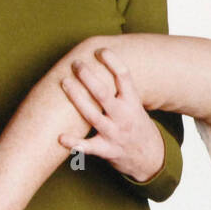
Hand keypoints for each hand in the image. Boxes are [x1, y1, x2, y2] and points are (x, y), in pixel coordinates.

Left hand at [57, 47, 165, 181]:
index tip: (100, 50)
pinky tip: (60, 137)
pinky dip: (74, 143)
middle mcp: (124, 117)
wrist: (150, 158)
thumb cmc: (136, 126)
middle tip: (76, 64)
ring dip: (77, 98)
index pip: (124, 77)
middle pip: (104, 93)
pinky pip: (88, 147)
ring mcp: (115, 134)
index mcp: (133, 103)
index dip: (112, 61)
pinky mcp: (107, 151)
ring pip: (93, 116)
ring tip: (64, 82)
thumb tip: (100, 63)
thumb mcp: (135, 105)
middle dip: (88, 77)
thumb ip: (119, 89)